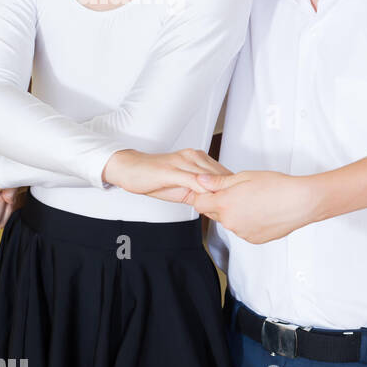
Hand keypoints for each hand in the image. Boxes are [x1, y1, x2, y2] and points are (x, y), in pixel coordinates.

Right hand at [103, 148, 229, 197]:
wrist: (128, 168)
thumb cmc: (153, 178)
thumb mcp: (181, 188)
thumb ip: (199, 194)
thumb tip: (216, 206)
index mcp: (198, 159)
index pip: (223, 174)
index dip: (231, 190)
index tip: (238, 203)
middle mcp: (193, 157)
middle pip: (221, 176)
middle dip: (228, 193)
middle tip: (234, 209)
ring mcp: (183, 162)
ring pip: (210, 178)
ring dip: (218, 193)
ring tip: (225, 208)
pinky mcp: (172, 170)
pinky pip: (193, 180)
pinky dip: (203, 191)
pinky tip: (209, 201)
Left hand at [187, 171, 313, 244]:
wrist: (301, 201)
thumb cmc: (277, 187)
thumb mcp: (244, 177)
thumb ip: (219, 181)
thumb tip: (202, 180)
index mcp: (225, 204)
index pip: (199, 203)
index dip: (205, 195)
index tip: (213, 190)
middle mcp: (231, 222)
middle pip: (214, 213)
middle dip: (220, 203)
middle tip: (239, 193)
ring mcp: (242, 233)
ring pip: (230, 222)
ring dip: (235, 213)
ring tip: (255, 202)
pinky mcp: (254, 239)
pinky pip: (243, 230)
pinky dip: (248, 222)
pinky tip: (262, 211)